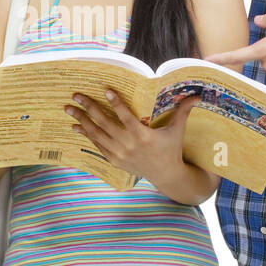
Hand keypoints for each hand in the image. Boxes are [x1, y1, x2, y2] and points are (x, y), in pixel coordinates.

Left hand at [65, 89, 201, 182]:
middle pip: (105, 123)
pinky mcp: (114, 160)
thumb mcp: (177, 130)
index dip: (116, 102)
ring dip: (81, 121)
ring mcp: (119, 154)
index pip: (126, 116)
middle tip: (76, 95)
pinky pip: (97, 145)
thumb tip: (197, 94)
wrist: (165, 175)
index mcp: (143, 135)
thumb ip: (183, 111)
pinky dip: (86, 135)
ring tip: (69, 109)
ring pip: (96, 134)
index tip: (105, 90)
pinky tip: (76, 126)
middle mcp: (128, 145)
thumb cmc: (171, 148)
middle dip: (89, 108)